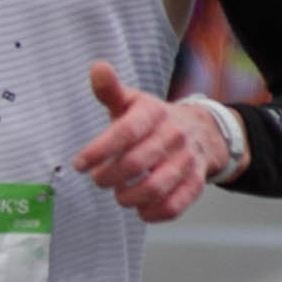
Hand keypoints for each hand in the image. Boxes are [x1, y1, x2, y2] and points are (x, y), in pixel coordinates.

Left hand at [70, 63, 223, 222]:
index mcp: (154, 113)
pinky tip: (139, 208)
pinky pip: (174, 206)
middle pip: (136, 163)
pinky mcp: (195, 183)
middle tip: (99, 179)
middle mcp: (174, 136)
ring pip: (155, 188)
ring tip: (119, 194)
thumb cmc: (155, 121)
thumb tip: (97, 68)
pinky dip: (151, 213)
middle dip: (109, 177)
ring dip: (128, 197)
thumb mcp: (133, 102)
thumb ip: (110, 90)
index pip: (125, 132)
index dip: (99, 151)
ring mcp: (186, 161)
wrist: (202, 132)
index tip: (79, 164)